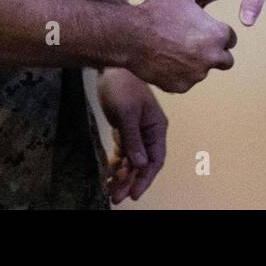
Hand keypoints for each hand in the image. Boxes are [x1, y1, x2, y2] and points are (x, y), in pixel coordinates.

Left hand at [98, 67, 166, 203]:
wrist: (110, 67)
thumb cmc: (122, 86)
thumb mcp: (127, 113)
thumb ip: (134, 139)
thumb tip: (141, 165)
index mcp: (157, 128)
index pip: (155, 159)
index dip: (146, 179)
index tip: (135, 194)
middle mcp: (150, 132)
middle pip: (143, 163)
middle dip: (131, 181)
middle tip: (117, 197)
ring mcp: (137, 131)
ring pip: (132, 160)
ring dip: (123, 176)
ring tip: (111, 191)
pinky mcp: (125, 129)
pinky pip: (123, 152)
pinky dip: (117, 164)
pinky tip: (109, 175)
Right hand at [127, 0, 236, 92]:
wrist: (129, 38)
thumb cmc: (156, 12)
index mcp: (216, 35)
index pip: (231, 38)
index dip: (219, 31)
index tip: (204, 27)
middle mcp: (210, 58)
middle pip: (225, 59)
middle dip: (214, 50)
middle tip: (195, 40)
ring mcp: (195, 75)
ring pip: (204, 71)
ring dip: (197, 62)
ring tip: (177, 48)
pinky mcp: (180, 87)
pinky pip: (187, 81)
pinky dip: (181, 73)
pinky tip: (167, 59)